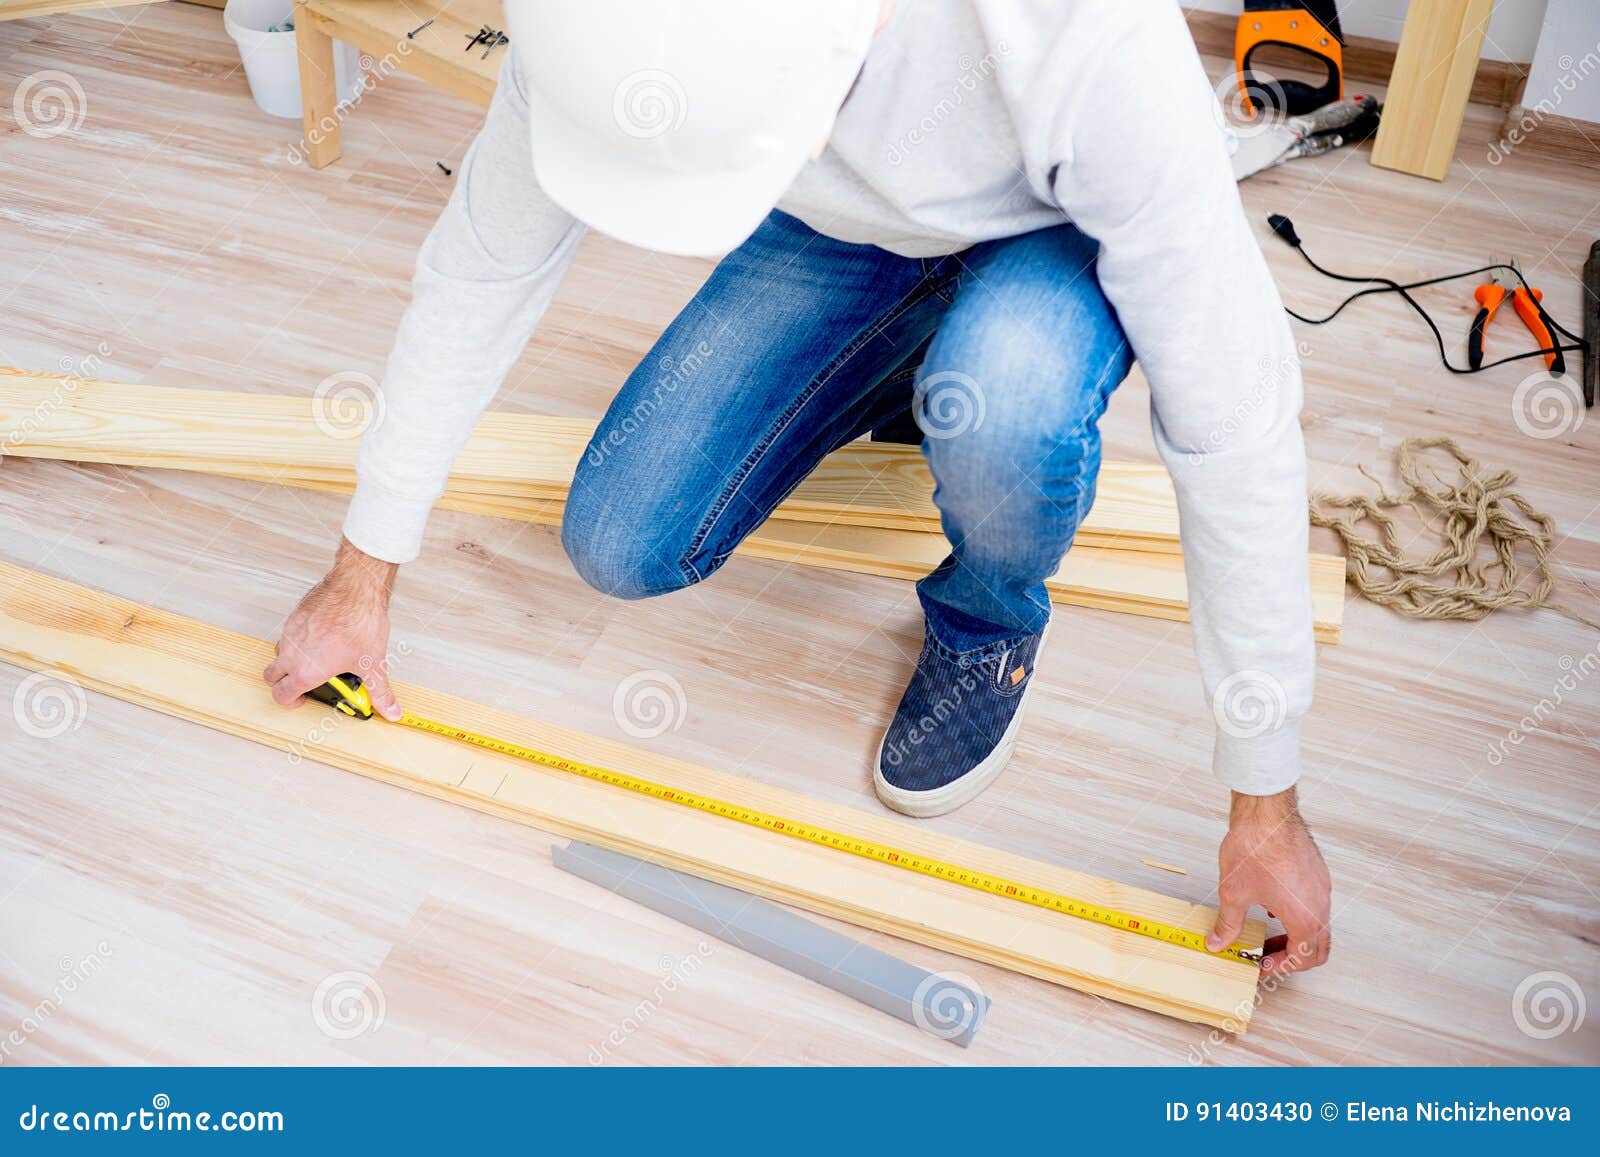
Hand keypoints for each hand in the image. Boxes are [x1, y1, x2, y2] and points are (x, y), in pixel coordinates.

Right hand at [263, 538, 402, 719]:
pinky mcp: (295, 616)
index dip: (291, 702)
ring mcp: (290, 633)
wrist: (355, 589)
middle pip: (271, 676)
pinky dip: (298, 641)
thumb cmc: (360, 624)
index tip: (304, 699)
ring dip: (290, 661)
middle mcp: (291, 653)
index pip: (282, 696)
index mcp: (305, 671)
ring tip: (315, 660)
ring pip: (279, 653)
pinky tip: (320, 638)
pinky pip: (288, 634)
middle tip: (303, 684)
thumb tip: (390, 710)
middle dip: (284, 683)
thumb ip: (379, 692)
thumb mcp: (372, 665)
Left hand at [1207, 788, 1331, 975]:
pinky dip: (1299, 915)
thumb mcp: (1234, 894)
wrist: (1266, 813)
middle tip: (1268, 956)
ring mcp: (1321, 888)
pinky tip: (1272, 905)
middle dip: (1293, 956)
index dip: (1281, 967)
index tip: (1262, 965)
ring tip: (1268, 933)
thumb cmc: (1255, 848)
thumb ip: (1228, 924)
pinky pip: (1315, 904)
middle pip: (1318, 948)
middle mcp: (1320, 905)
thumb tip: (1218, 942)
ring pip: (1318, 926)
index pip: (1302, 959)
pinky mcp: (1317, 873)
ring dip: (1296, 935)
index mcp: (1305, 918)